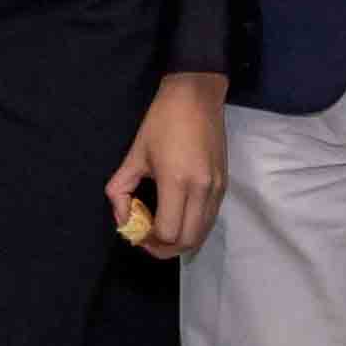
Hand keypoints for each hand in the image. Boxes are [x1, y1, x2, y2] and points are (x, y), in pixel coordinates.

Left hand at [105, 71, 224, 259]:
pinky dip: (193, 228)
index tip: (136, 232)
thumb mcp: (134, 154)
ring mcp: (218, 190)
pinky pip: (210, 220)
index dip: (149, 240)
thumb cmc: (162, 122)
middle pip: (187, 241)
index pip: (168, 232)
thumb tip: (122, 219)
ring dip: (180, 241)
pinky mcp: (225, 186)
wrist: (197, 97)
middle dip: (164, 248)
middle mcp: (202, 190)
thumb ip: (120, 190)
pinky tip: (177, 217)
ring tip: (161, 230)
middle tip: (147, 238)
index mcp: (177, 181)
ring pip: (202, 235)